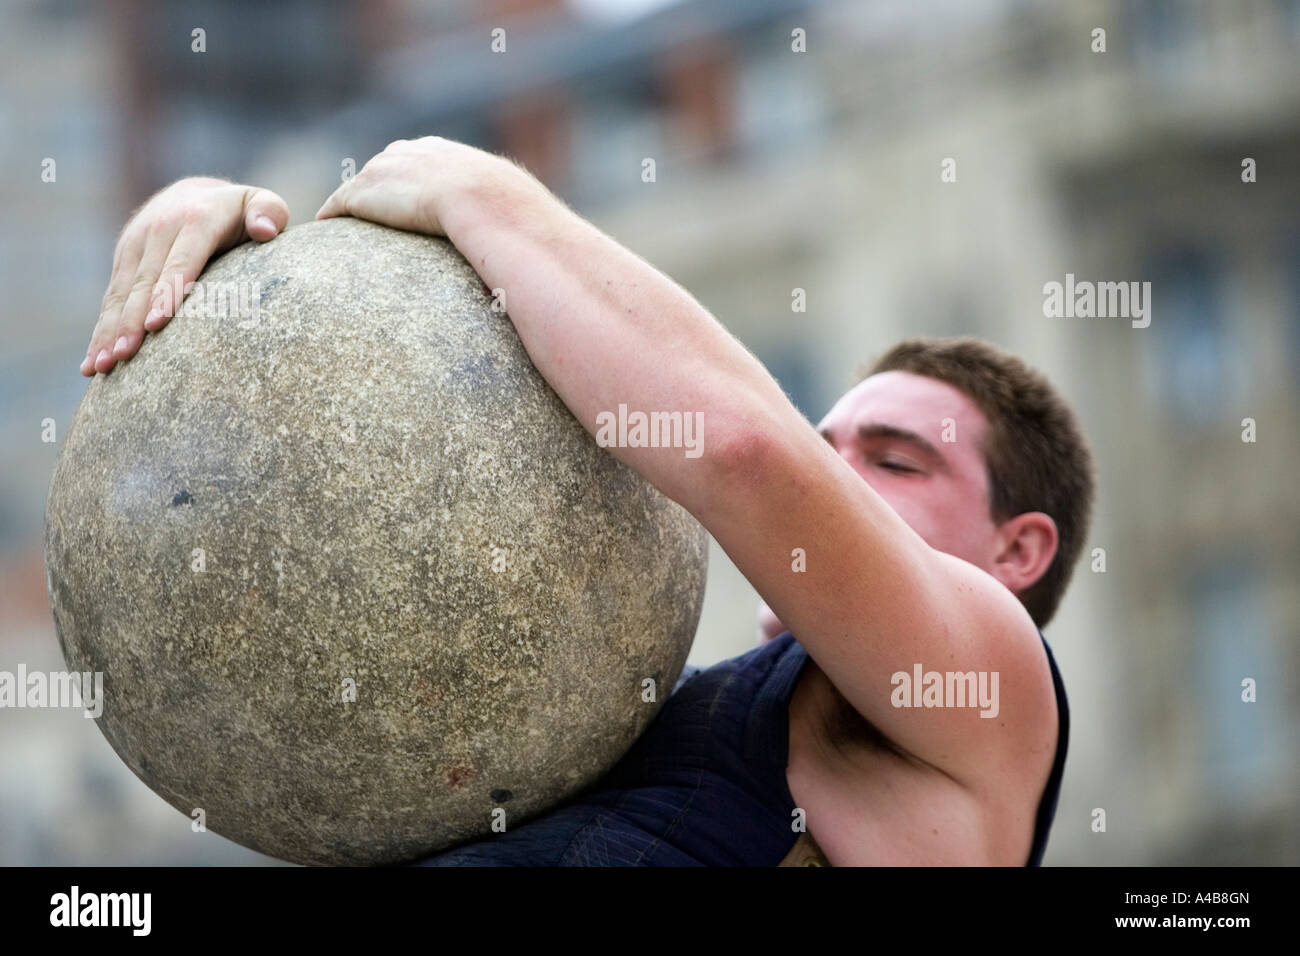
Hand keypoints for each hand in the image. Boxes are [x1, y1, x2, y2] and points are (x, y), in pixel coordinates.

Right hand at [84, 178, 289, 375]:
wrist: (193, 194)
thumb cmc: (238, 211)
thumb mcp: (258, 202)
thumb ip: (268, 211)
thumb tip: (266, 230)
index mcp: (194, 220)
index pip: (180, 261)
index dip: (167, 292)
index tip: (156, 324)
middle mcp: (159, 230)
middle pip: (144, 283)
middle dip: (131, 321)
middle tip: (123, 356)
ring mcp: (136, 244)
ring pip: (121, 293)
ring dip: (109, 330)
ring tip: (102, 365)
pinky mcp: (123, 259)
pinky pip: (111, 298)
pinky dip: (101, 329)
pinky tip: (94, 361)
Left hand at [314, 136, 526, 236]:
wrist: (489, 203)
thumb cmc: (515, 214)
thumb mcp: (518, 209)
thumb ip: (516, 220)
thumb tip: (541, 246)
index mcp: (449, 154)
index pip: (420, 158)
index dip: (411, 176)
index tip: (407, 192)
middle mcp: (414, 153)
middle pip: (385, 165)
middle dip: (377, 183)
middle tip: (370, 205)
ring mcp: (388, 170)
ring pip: (361, 184)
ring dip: (352, 199)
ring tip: (341, 217)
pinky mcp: (367, 193)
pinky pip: (342, 203)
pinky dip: (333, 212)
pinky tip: (325, 225)